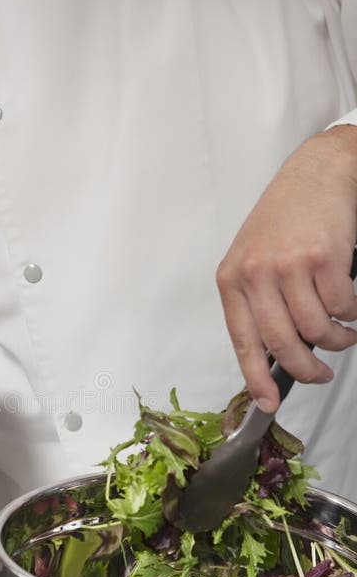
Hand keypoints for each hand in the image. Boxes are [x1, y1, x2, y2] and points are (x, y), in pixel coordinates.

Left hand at [217, 125, 356, 411]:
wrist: (318, 173)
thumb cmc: (286, 218)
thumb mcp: (254, 258)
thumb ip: (258, 301)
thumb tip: (275, 353)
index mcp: (232, 279)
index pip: (242, 340)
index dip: (256, 378)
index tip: (268, 403)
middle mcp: (255, 274)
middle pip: (283, 343)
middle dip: (307, 370)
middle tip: (322, 374)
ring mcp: (289, 266)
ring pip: (317, 329)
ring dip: (337, 341)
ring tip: (344, 334)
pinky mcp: (324, 258)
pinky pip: (343, 308)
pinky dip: (353, 314)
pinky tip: (353, 307)